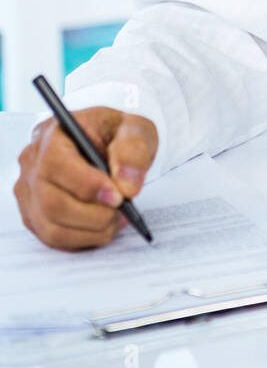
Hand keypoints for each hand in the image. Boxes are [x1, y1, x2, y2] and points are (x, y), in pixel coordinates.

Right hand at [14, 106, 158, 250]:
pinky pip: (54, 238)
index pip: (57, 165)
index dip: (88, 186)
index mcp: (53, 134)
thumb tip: (126, 186)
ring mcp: (29, 193)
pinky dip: (84, 238)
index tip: (118, 197)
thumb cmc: (117, 135)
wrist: (107, 145)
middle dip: (95, 215)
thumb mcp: (135, 129)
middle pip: (52, 203)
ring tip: (117, 218)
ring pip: (52, 228)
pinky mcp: (34, 215)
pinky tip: (104, 226)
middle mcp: (32, 164)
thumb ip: (134, 150)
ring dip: (92, 231)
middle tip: (123, 211)